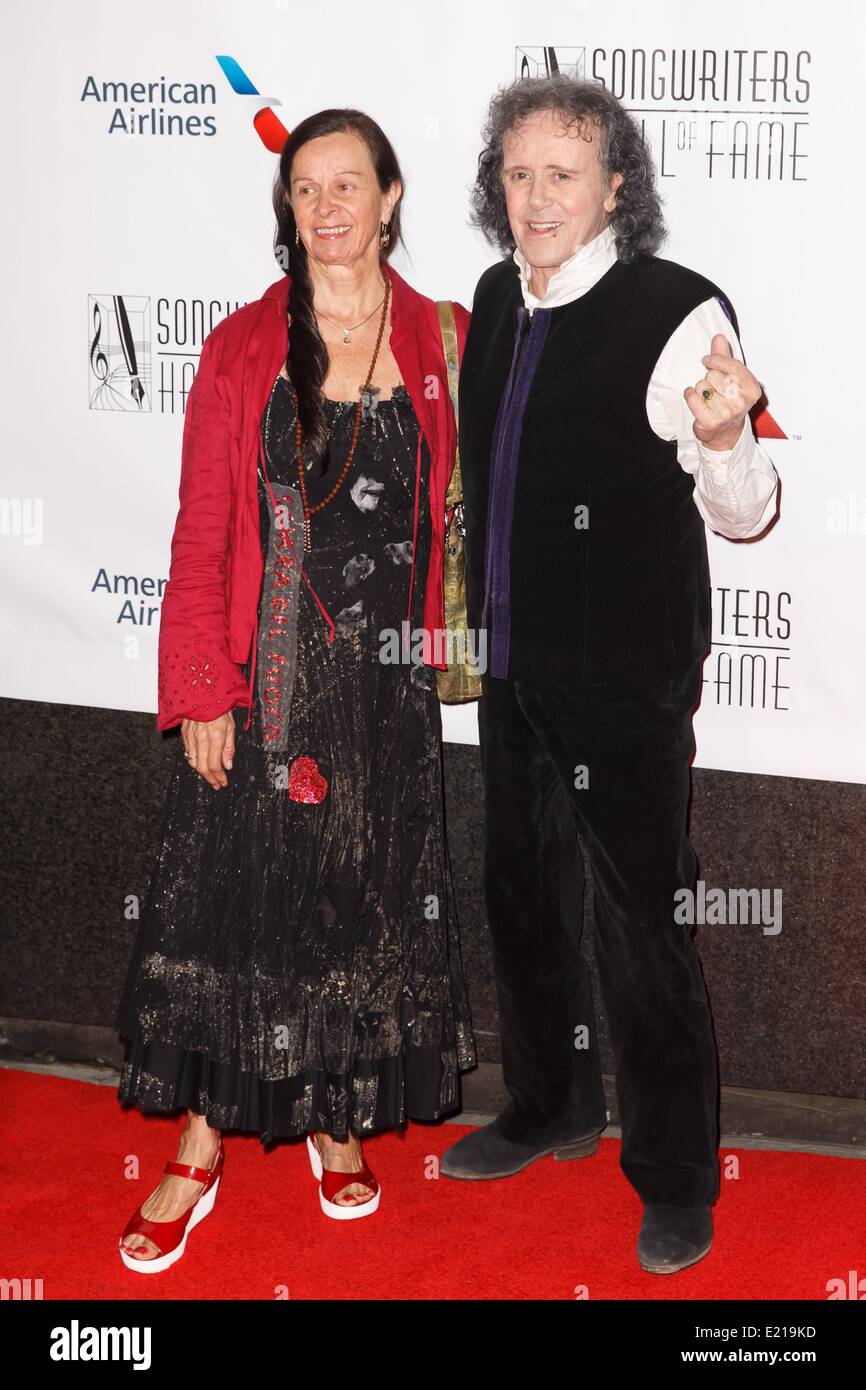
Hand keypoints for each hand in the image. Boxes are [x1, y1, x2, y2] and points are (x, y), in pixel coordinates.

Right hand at [181, 711, 234, 789]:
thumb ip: (229, 747)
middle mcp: (201, 739)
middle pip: (203, 767)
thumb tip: (228, 766)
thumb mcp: (231, 726)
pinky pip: (188, 753)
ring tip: (210, 777)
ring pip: (194, 762)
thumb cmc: (219, 708)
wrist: (202, 693)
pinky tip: (201, 763)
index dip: (219, 777)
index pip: (215, 765)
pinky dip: (195, 761)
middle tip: (216, 784)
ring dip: (202, 772)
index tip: (223, 782)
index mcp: (215, 738)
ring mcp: (191, 737)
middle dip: (210, 779)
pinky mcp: (184, 734)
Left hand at [684, 333, 761, 450]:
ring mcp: (726, 413)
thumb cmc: (729, 402)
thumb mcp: (732, 379)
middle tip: (715, 390)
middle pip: (714, 375)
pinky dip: (690, 396)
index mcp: (752, 389)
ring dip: (700, 390)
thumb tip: (719, 337)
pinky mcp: (710, 422)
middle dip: (709, 379)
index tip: (707, 360)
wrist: (725, 434)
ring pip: (702, 386)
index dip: (717, 359)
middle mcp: (741, 402)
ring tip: (708, 399)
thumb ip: (725, 358)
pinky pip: (692, 398)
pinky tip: (697, 401)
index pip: (733, 365)